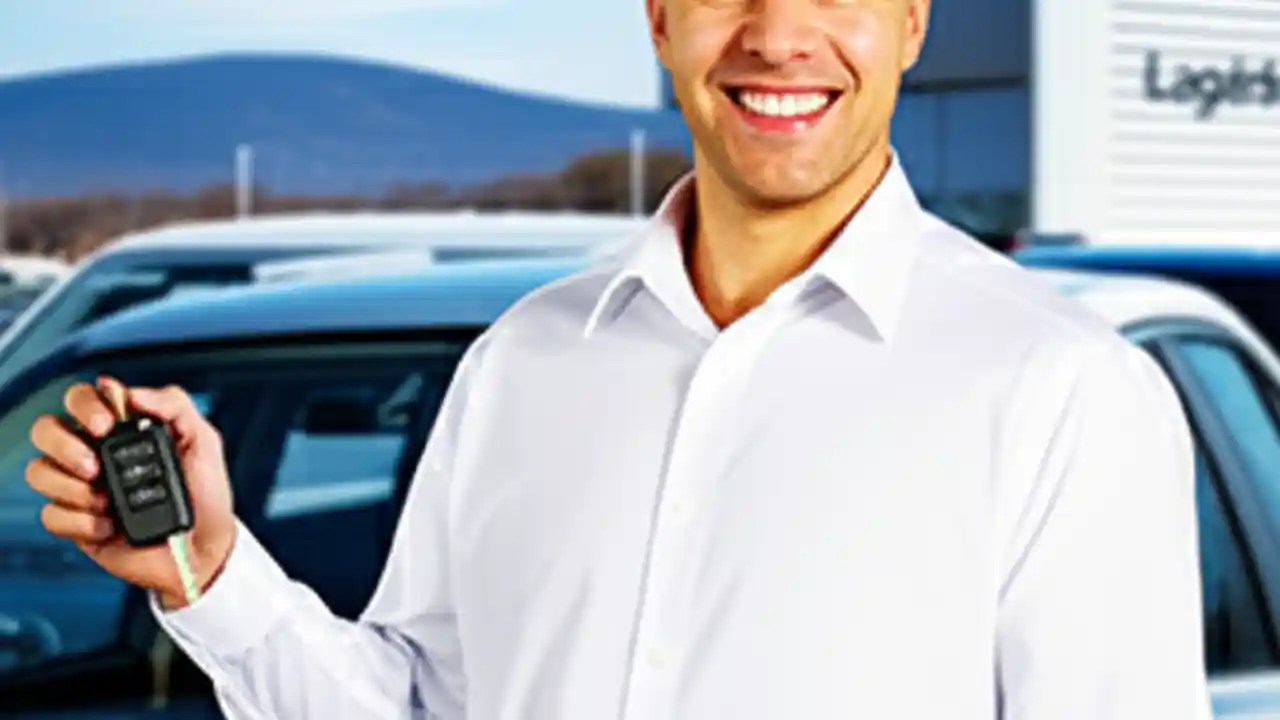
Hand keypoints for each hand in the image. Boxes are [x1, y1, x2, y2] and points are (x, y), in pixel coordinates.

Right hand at [27, 376, 237, 608]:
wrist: (205, 549)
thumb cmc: (206, 495)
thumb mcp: (204, 442)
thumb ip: (175, 406)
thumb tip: (133, 393)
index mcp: (122, 430)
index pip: (82, 398)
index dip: (85, 404)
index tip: (107, 425)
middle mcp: (95, 454)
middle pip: (46, 430)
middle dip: (65, 445)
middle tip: (96, 466)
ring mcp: (83, 488)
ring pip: (40, 471)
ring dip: (71, 486)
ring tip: (107, 501)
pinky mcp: (77, 523)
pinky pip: (52, 514)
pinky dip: (81, 521)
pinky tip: (109, 526)